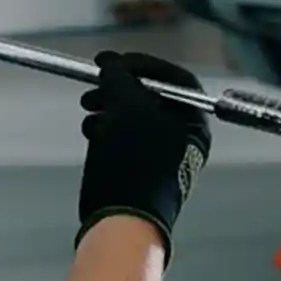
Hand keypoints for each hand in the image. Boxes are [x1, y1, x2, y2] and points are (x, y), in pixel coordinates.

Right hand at [75, 51, 211, 267]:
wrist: (122, 220)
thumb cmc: (135, 162)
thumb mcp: (128, 109)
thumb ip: (120, 79)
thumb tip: (110, 62)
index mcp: (192, 123)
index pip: (176, 79)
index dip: (145, 64)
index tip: (116, 61)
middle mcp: (180, 137)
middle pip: (150, 96)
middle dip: (119, 85)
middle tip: (95, 81)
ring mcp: (158, 154)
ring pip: (132, 116)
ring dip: (107, 104)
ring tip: (88, 105)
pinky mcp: (136, 168)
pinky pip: (122, 137)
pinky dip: (105, 128)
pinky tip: (91, 129)